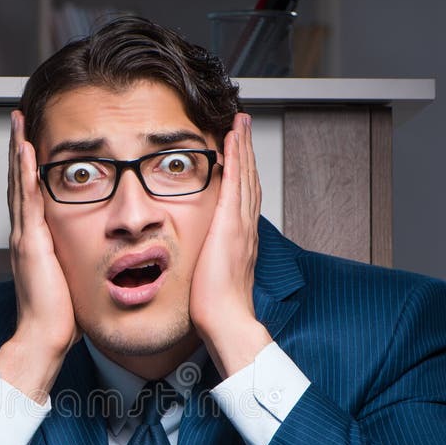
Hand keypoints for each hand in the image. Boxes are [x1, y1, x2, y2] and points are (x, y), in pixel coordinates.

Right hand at [0, 110, 79, 401]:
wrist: (45, 338)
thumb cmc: (59, 317)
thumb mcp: (70, 278)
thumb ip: (74, 259)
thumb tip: (94, 252)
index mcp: (35, 243)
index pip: (31, 196)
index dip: (29, 169)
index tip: (32, 144)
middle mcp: (26, 236)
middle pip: (19, 183)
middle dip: (19, 151)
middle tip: (19, 120)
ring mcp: (25, 239)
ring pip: (19, 186)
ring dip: (18, 152)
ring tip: (18, 123)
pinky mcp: (31, 245)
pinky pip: (27, 202)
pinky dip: (24, 175)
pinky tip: (25, 152)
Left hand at [189, 113, 271, 377]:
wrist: (226, 321)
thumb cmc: (216, 310)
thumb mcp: (211, 280)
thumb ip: (207, 265)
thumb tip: (198, 264)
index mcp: (239, 242)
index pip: (242, 200)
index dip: (242, 176)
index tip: (238, 157)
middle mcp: (244, 230)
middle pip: (248, 182)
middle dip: (245, 153)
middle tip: (243, 127)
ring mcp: (240, 226)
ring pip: (244, 177)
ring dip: (242, 148)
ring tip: (239, 123)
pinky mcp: (230, 225)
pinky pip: (234, 183)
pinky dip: (235, 158)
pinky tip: (231, 138)